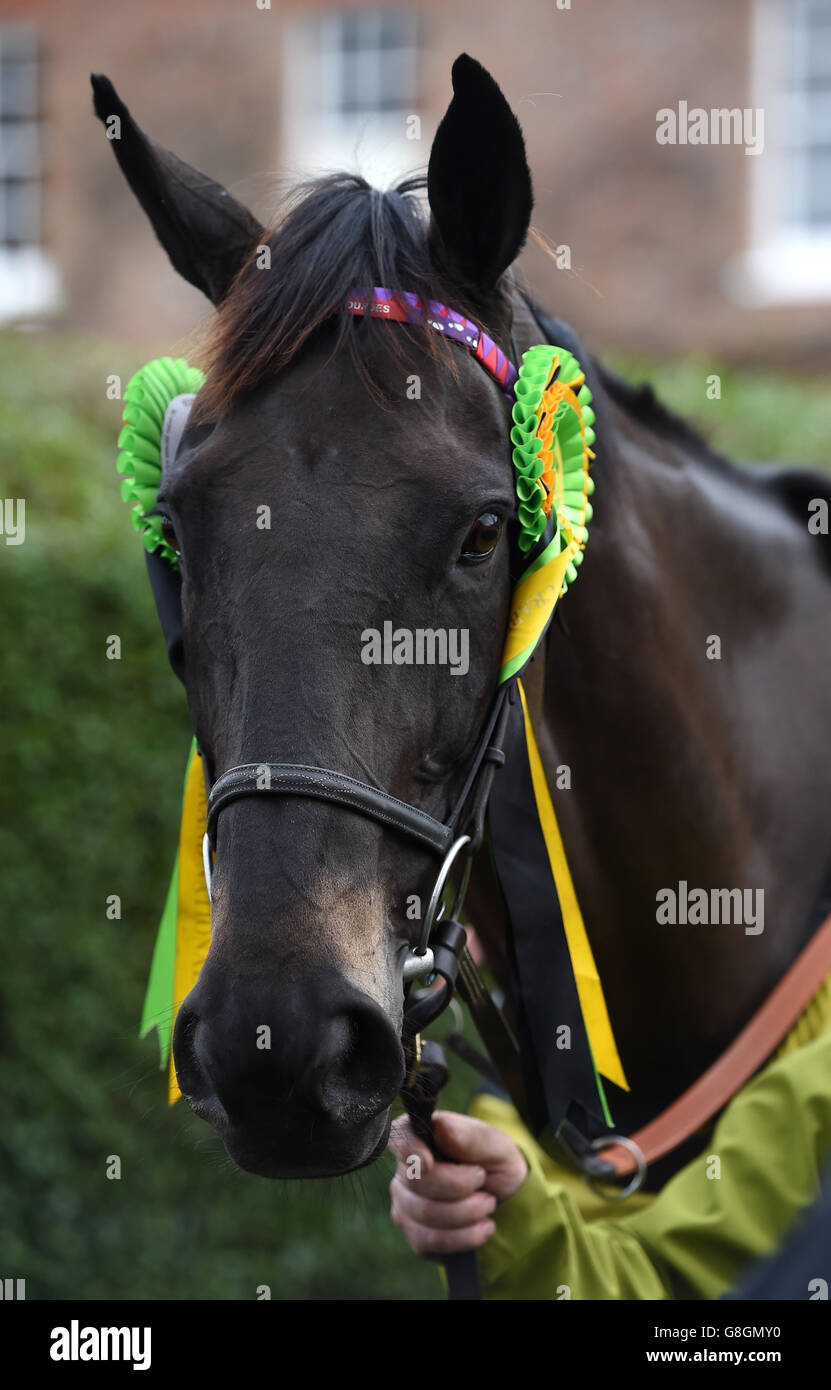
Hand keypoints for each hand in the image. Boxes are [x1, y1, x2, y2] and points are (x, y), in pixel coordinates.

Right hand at [388, 1109, 527, 1255]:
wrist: (498, 1192)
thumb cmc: (491, 1158)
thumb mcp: (492, 1143)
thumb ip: (467, 1137)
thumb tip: (440, 1128)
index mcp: (418, 1133)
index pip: (399, 1136)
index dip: (408, 1150)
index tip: (429, 1162)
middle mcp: (403, 1167)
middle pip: (417, 1182)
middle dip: (460, 1186)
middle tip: (484, 1179)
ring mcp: (403, 1202)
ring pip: (426, 1214)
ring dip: (467, 1212)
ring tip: (488, 1202)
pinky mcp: (413, 1232)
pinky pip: (430, 1240)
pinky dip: (464, 1236)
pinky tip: (483, 1227)